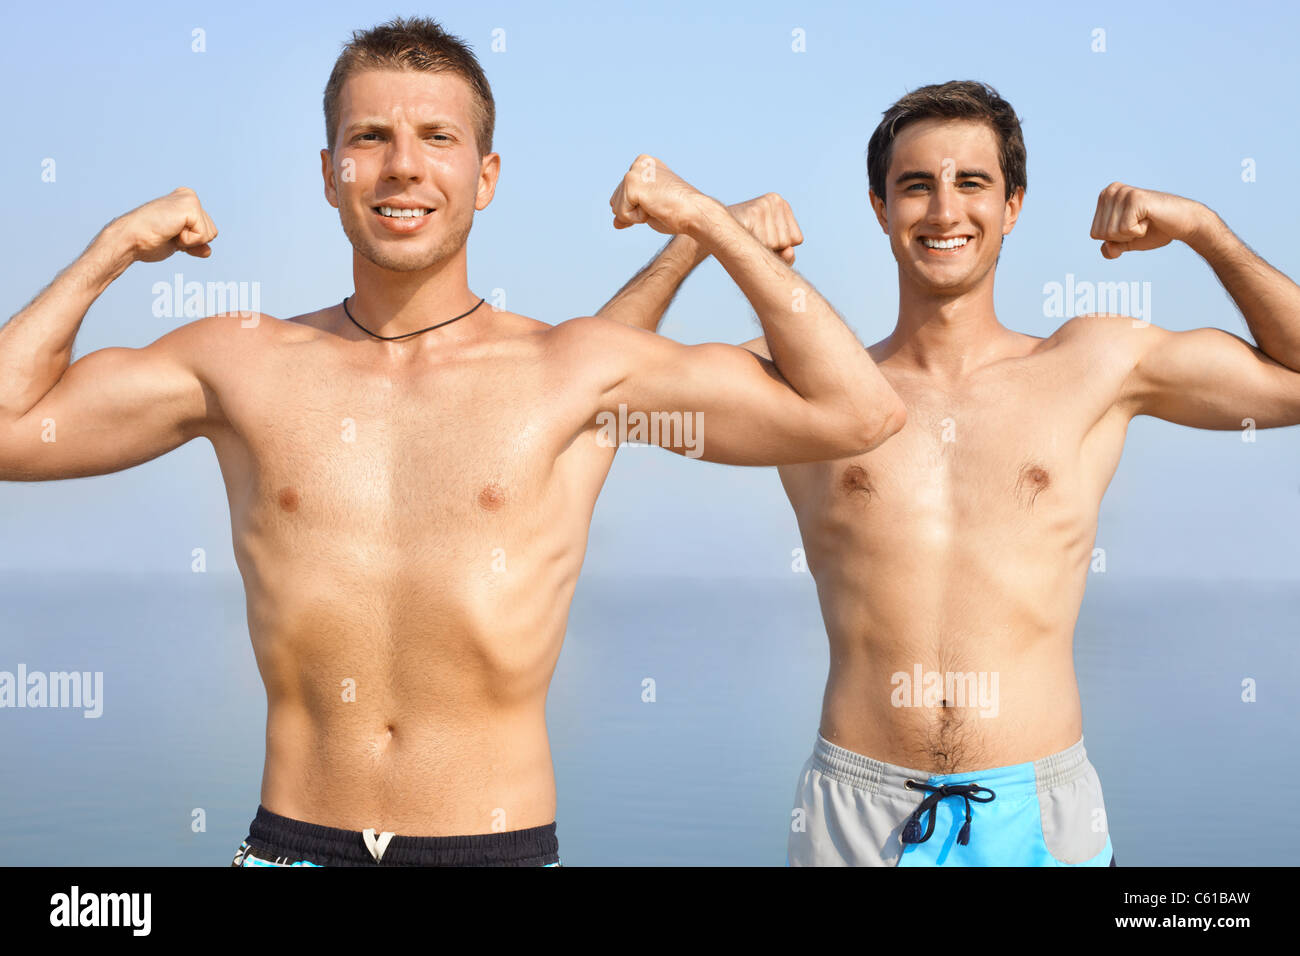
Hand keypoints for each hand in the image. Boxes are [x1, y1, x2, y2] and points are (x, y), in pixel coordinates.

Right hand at [116, 187, 218, 262]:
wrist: (130, 239)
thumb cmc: (147, 241)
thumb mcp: (178, 243)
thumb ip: (195, 244)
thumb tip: (208, 251)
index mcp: (186, 201)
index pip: (207, 232)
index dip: (191, 242)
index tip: (169, 235)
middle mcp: (189, 196)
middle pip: (212, 233)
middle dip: (192, 241)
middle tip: (168, 233)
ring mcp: (190, 199)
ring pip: (210, 234)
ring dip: (189, 241)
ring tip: (168, 231)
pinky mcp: (190, 206)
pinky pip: (203, 235)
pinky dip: (188, 241)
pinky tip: (170, 230)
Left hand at [609, 155, 711, 236]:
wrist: (694, 213)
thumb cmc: (678, 213)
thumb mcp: (648, 210)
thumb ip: (630, 211)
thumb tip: (615, 222)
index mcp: (645, 164)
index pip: (623, 194)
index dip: (636, 208)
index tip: (659, 203)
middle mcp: (639, 163)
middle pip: (616, 200)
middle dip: (634, 212)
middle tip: (659, 206)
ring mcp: (635, 171)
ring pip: (617, 207)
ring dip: (637, 215)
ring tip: (658, 206)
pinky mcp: (632, 182)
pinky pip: (622, 213)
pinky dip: (637, 218)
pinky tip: (654, 208)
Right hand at [727, 194, 802, 263]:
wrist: (709, 230)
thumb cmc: (739, 241)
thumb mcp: (766, 249)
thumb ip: (785, 256)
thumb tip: (790, 251)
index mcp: (781, 204)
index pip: (796, 239)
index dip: (779, 247)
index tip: (760, 237)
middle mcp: (776, 201)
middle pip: (788, 241)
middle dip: (771, 248)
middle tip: (750, 237)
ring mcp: (766, 205)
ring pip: (778, 244)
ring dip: (761, 248)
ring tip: (745, 236)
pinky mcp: (755, 212)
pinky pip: (766, 243)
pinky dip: (754, 247)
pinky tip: (741, 236)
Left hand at [1090, 183, 1206, 258]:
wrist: (1184, 223)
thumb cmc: (1155, 230)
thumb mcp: (1126, 242)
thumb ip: (1110, 248)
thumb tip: (1107, 249)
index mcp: (1105, 198)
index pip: (1095, 234)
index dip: (1116, 239)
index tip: (1133, 226)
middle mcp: (1111, 191)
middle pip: (1101, 234)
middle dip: (1122, 237)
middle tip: (1140, 224)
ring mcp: (1122, 193)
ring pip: (1111, 233)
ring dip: (1131, 234)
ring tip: (1145, 220)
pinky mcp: (1134, 198)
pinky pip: (1125, 229)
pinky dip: (1139, 231)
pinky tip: (1149, 219)